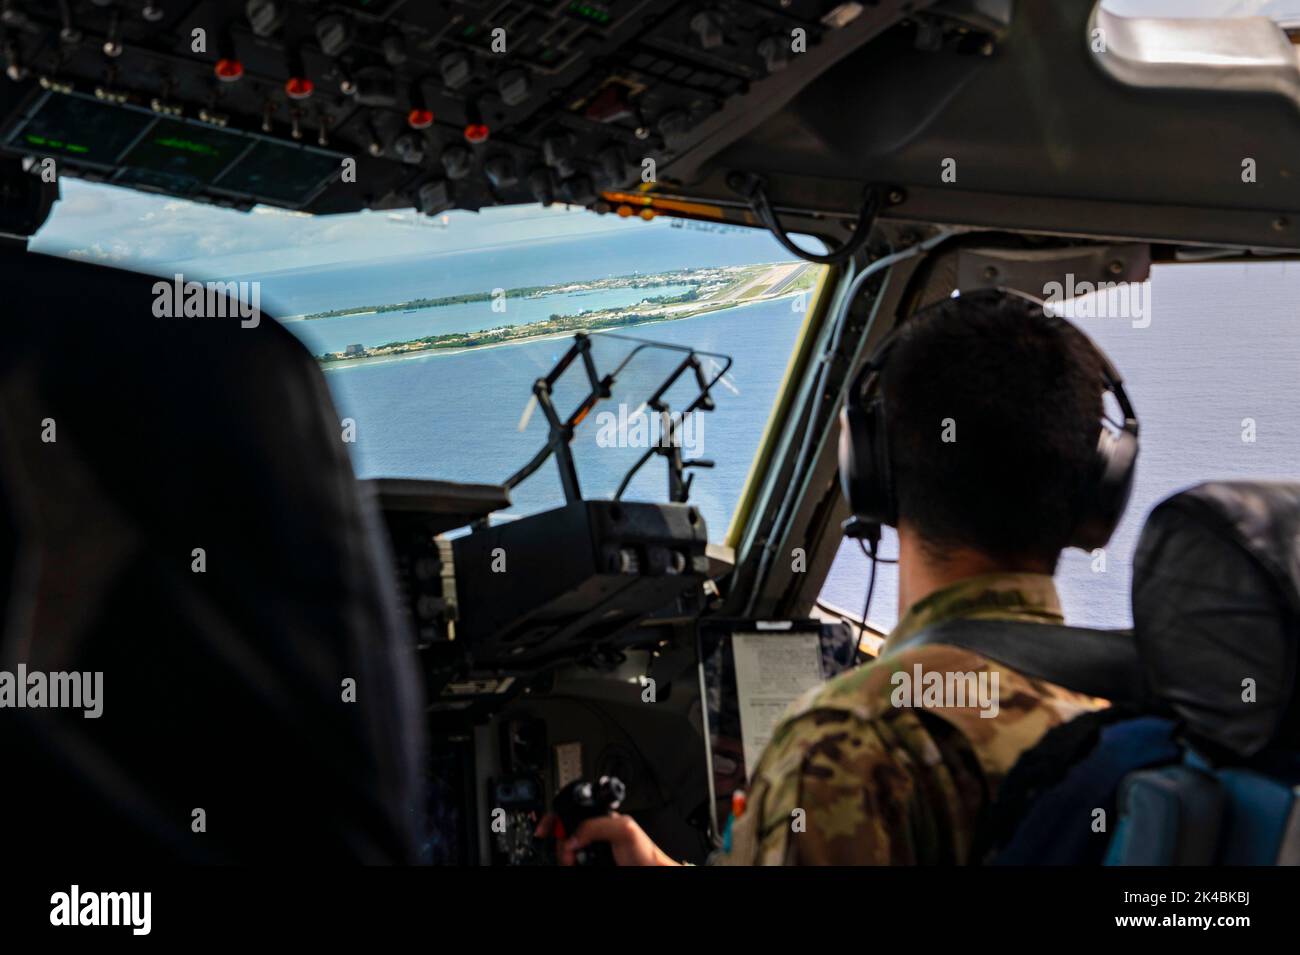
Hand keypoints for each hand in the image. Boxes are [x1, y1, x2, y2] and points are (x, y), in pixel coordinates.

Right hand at [536, 812, 679, 865]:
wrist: (648, 873)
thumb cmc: (643, 852)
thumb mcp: (623, 829)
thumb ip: (597, 826)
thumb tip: (574, 837)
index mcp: (599, 819)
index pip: (571, 812)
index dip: (555, 818)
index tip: (544, 829)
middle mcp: (592, 834)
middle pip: (563, 834)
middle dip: (560, 843)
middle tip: (567, 854)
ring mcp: (589, 851)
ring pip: (564, 852)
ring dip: (564, 858)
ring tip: (572, 863)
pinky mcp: (589, 864)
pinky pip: (571, 864)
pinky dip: (568, 865)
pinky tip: (573, 866)